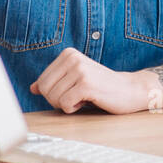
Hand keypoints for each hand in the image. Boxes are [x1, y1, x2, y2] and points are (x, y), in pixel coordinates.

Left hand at [30, 47, 150, 113]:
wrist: (130, 90)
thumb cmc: (101, 87)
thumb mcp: (75, 80)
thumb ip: (55, 81)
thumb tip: (33, 88)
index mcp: (67, 54)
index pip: (42, 81)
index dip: (54, 93)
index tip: (72, 90)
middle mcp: (72, 58)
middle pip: (45, 90)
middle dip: (58, 100)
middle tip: (77, 97)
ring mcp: (80, 70)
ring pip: (54, 98)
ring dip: (67, 105)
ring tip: (84, 97)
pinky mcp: (86, 84)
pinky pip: (65, 104)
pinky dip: (73, 108)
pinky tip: (88, 101)